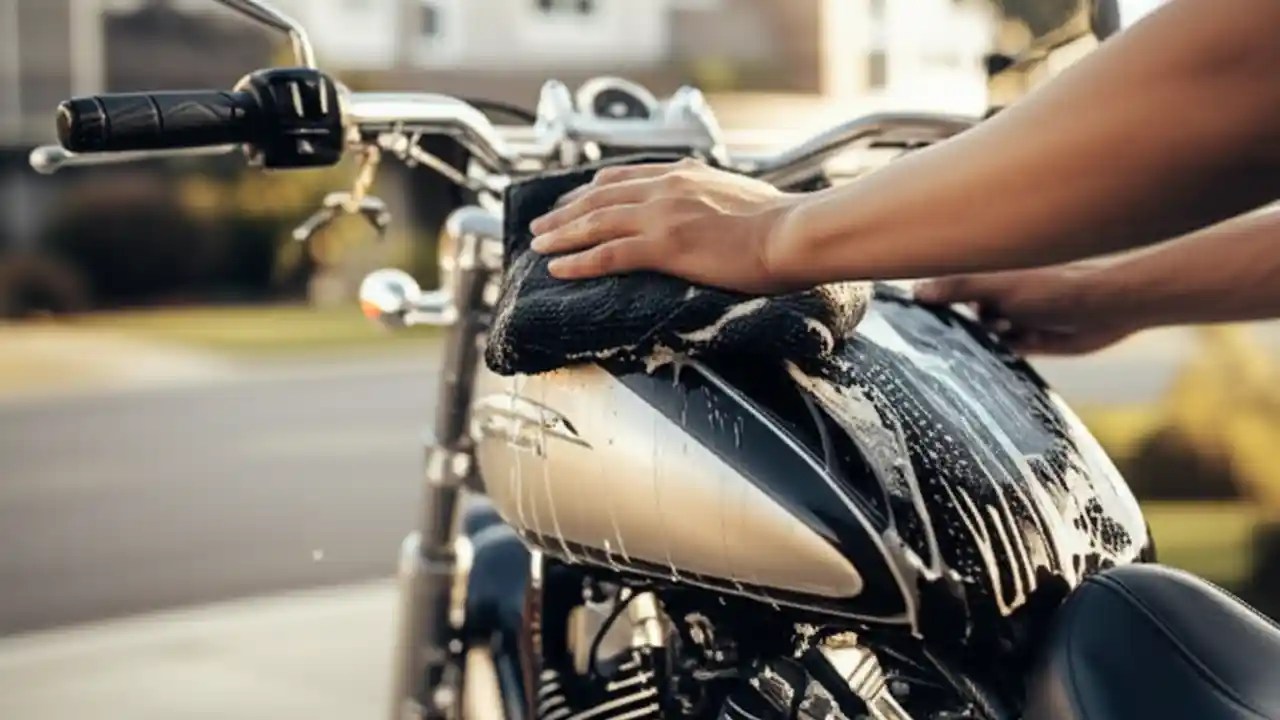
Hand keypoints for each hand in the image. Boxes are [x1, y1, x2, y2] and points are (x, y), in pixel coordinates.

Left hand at [528, 158, 801, 293]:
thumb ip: (712, 198)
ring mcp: (663, 215)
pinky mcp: (664, 245)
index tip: (574, 201)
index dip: (591, 190)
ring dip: (561, 235)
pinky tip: (559, 268)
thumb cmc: (782, 223)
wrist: (794, 233)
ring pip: (596, 223)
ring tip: (539, 246)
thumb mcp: (739, 196)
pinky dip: (578, 261)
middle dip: (565, 212)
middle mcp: (667, 187)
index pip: (623, 177)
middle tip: (542, 225)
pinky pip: (608, 254)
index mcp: (685, 173)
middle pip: (600, 197)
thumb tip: (708, 213)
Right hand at [915, 264, 1136, 354]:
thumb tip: (915, 291)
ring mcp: (1014, 320)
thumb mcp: (997, 286)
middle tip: (924, 342)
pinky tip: (983, 366)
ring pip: (983, 335)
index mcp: (991, 277)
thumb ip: (957, 288)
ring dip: (975, 344)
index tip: (905, 314)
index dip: (932, 299)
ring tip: (961, 354)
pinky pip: (1003, 353)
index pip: (951, 287)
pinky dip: (995, 358)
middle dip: (951, 326)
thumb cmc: (1052, 288)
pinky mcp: (1030, 342)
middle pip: (964, 313)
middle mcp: (1000, 297)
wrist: (1104, 310)